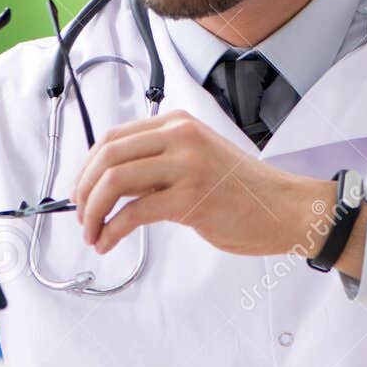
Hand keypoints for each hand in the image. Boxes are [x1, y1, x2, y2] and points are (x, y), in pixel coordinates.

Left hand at [70, 110, 333, 257]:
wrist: (286, 209)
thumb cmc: (243, 192)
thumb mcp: (196, 160)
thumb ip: (157, 164)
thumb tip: (108, 185)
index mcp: (177, 124)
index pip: (113, 138)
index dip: (86, 168)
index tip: (80, 193)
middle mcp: (180, 137)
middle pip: (107, 155)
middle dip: (83, 190)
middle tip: (80, 216)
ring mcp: (186, 166)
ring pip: (114, 181)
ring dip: (92, 211)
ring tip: (92, 232)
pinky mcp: (191, 199)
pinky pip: (134, 213)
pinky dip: (112, 230)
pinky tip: (108, 243)